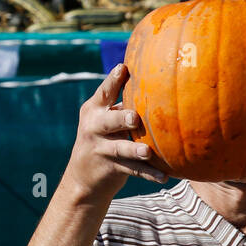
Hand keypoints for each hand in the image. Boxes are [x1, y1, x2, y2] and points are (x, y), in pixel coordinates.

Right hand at [62, 63, 166, 206]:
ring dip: (134, 149)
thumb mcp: (104, 119)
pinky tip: (163, 177)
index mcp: (94, 110)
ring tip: (147, 152)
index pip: (104, 93)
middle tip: (134, 118)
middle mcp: (94, 127)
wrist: (82, 177)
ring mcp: (100, 149)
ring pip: (120, 148)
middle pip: (108, 121)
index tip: (123, 68)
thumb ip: (122, 104)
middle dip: (121, 118)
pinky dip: (148, 174)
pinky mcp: (110, 168)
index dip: (113, 81)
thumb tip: (157, 79)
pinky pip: (132, 170)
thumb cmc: (104, 137)